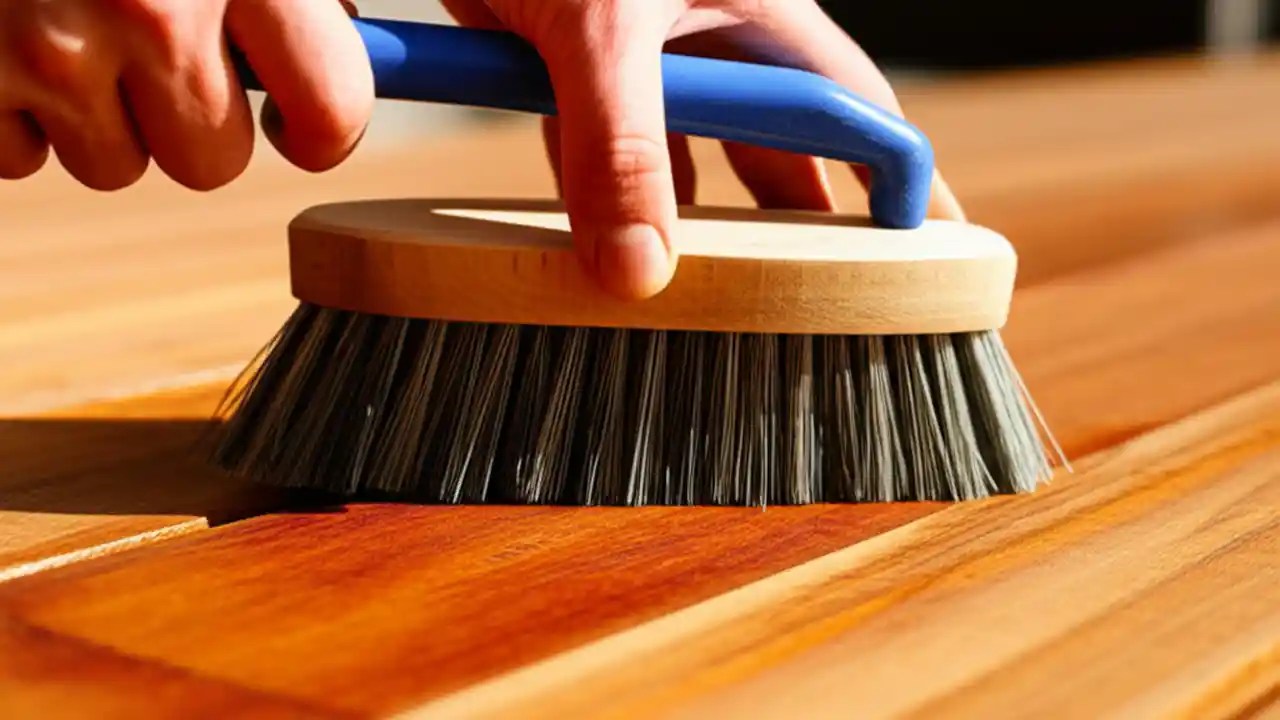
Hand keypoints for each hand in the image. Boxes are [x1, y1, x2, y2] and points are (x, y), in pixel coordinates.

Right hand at [0, 0, 372, 190]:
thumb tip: (349, 45)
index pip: (331, 112)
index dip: (322, 131)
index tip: (296, 122)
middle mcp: (153, 9)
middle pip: (212, 164)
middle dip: (196, 123)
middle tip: (165, 53)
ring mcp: (48, 46)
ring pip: (114, 167)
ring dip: (105, 117)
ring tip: (80, 25)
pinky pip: (19, 158)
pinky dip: (21, 112)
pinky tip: (18, 38)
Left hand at [442, 0, 966, 299]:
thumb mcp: (603, 26)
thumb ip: (618, 146)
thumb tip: (636, 273)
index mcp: (761, 17)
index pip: (852, 111)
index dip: (894, 181)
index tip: (932, 252)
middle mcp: (712, 40)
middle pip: (773, 153)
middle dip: (791, 228)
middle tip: (813, 310)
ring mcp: (644, 58)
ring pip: (681, 160)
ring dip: (684, 224)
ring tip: (707, 302)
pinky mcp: (572, 68)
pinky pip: (599, 152)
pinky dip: (599, 199)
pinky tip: (599, 251)